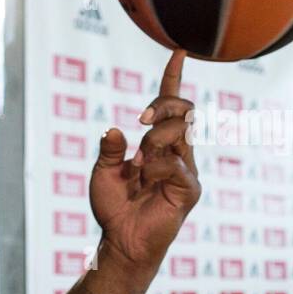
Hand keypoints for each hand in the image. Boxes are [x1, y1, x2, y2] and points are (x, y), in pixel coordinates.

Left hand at [90, 47, 201, 273]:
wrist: (120, 241)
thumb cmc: (114, 208)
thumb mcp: (102, 172)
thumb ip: (109, 149)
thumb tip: (115, 128)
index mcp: (158, 145)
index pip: (171, 107)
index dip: (173, 78)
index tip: (177, 52)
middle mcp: (177, 153)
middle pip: (185, 111)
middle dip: (162, 106)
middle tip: (140, 120)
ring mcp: (186, 170)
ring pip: (182, 132)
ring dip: (153, 141)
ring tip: (137, 165)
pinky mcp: (189, 189)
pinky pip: (175, 164)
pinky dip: (155, 167)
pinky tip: (144, 181)